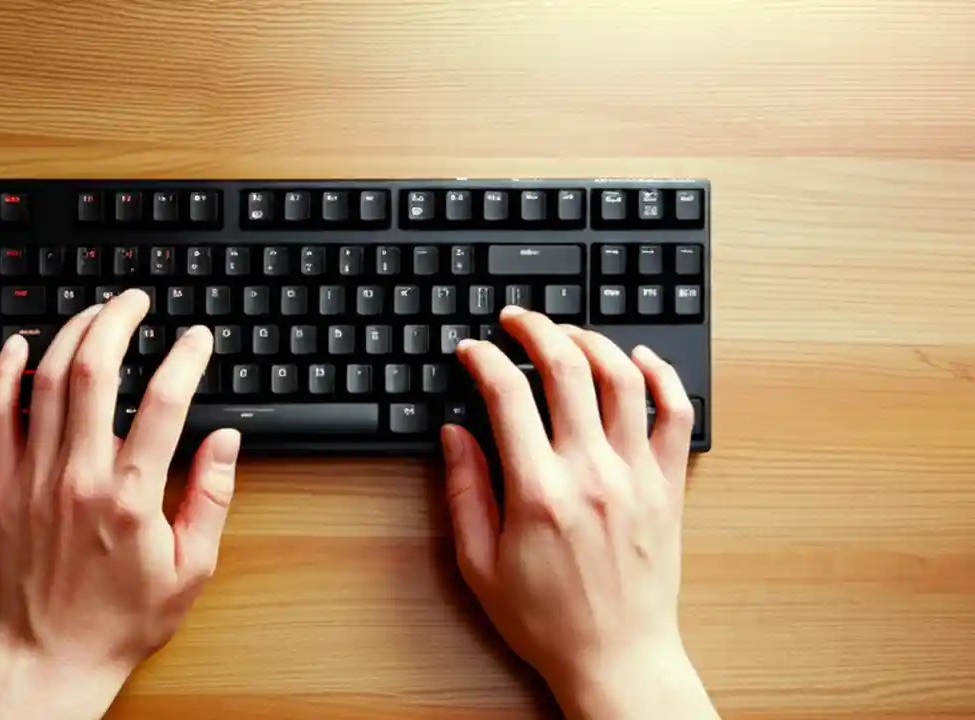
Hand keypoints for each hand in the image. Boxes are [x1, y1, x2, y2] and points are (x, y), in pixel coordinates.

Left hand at [0, 290, 240, 719]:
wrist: (53, 656)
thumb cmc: (123, 618)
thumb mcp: (192, 568)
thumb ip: (212, 497)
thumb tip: (227, 441)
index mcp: (131, 496)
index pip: (165, 402)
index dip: (185, 358)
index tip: (196, 339)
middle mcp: (79, 477)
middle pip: (96, 372)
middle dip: (118, 320)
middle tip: (136, 300)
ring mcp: (35, 478)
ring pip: (48, 382)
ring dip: (72, 334)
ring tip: (95, 312)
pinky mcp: (3, 487)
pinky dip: (6, 374)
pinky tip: (22, 346)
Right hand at [443, 306, 716, 719]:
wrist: (617, 658)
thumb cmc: (547, 619)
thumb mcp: (480, 563)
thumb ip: (464, 492)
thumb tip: (455, 435)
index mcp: (539, 493)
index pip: (506, 396)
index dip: (483, 359)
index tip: (472, 351)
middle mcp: (592, 474)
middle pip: (566, 369)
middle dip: (535, 329)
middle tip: (516, 320)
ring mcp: (636, 476)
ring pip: (622, 378)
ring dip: (592, 341)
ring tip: (568, 334)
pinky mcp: (668, 486)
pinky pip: (675, 414)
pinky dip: (660, 375)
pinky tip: (638, 359)